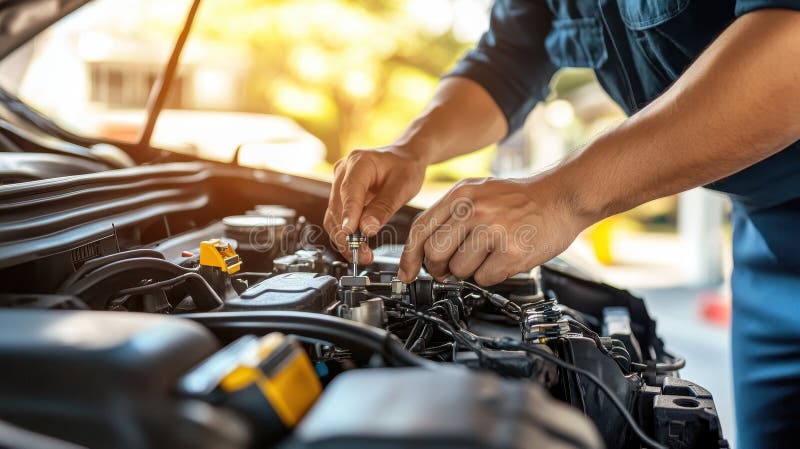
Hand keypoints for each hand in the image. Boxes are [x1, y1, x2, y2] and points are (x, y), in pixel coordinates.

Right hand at [325, 146, 426, 263]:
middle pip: (338, 207)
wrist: (403, 160)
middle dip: (348, 234)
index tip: (349, 232)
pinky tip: (357, 247)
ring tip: (362, 255)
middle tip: (363, 255)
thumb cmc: (404, 168)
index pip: (350, 190)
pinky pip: (337, 218)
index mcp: (359, 162)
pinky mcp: (340, 196)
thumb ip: (384, 207)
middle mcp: (343, 171)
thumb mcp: (402, 187)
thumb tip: (367, 228)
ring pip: (333, 216)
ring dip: (344, 238)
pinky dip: (345, 235)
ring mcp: (339, 183)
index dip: (349, 213)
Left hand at [397, 175, 590, 285]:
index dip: (410, 256)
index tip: (407, 272)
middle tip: (450, 270)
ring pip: (459, 270)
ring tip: (488, 257)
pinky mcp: (511, 250)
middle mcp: (474, 209)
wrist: (563, 196)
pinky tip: (504, 259)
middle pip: (434, 253)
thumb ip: (451, 216)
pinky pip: (485, 278)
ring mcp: (493, 229)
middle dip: (438, 269)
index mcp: (461, 194)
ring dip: (470, 272)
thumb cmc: (522, 200)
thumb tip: (424, 252)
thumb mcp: (479, 194)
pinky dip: (492, 275)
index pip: (421, 228)